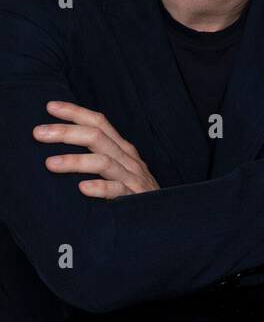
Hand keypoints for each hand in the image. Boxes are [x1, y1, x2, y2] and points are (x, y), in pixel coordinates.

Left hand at [34, 101, 158, 198]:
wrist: (166, 215)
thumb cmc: (133, 192)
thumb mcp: (118, 169)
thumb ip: (97, 156)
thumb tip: (58, 150)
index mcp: (121, 148)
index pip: (99, 122)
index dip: (75, 112)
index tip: (50, 106)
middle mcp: (127, 158)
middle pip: (97, 136)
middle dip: (66, 132)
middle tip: (38, 133)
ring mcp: (132, 177)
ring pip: (103, 162)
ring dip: (75, 160)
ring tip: (50, 163)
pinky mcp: (135, 198)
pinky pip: (117, 190)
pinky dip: (100, 188)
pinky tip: (82, 188)